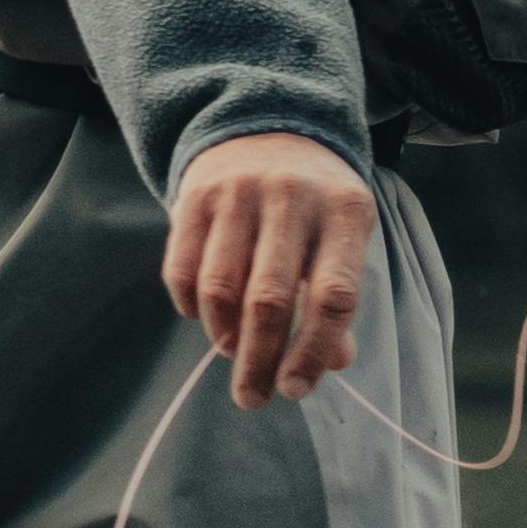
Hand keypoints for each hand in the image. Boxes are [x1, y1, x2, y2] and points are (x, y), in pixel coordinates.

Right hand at [163, 130, 375, 405]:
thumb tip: (332, 364)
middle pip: (269, 299)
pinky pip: (181, 268)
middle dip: (259, 360)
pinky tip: (203, 319)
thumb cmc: (315, 205)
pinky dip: (190, 307)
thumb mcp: (343, 239)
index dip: (313, 351)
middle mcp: (292, 198)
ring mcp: (239, 193)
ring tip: (233, 354)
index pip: (334, 296)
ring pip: (220, 288)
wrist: (266, 130)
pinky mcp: (194, 195)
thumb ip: (336, 299)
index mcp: (345, 212)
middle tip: (252, 397)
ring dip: (223, 336)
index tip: (295, 390)